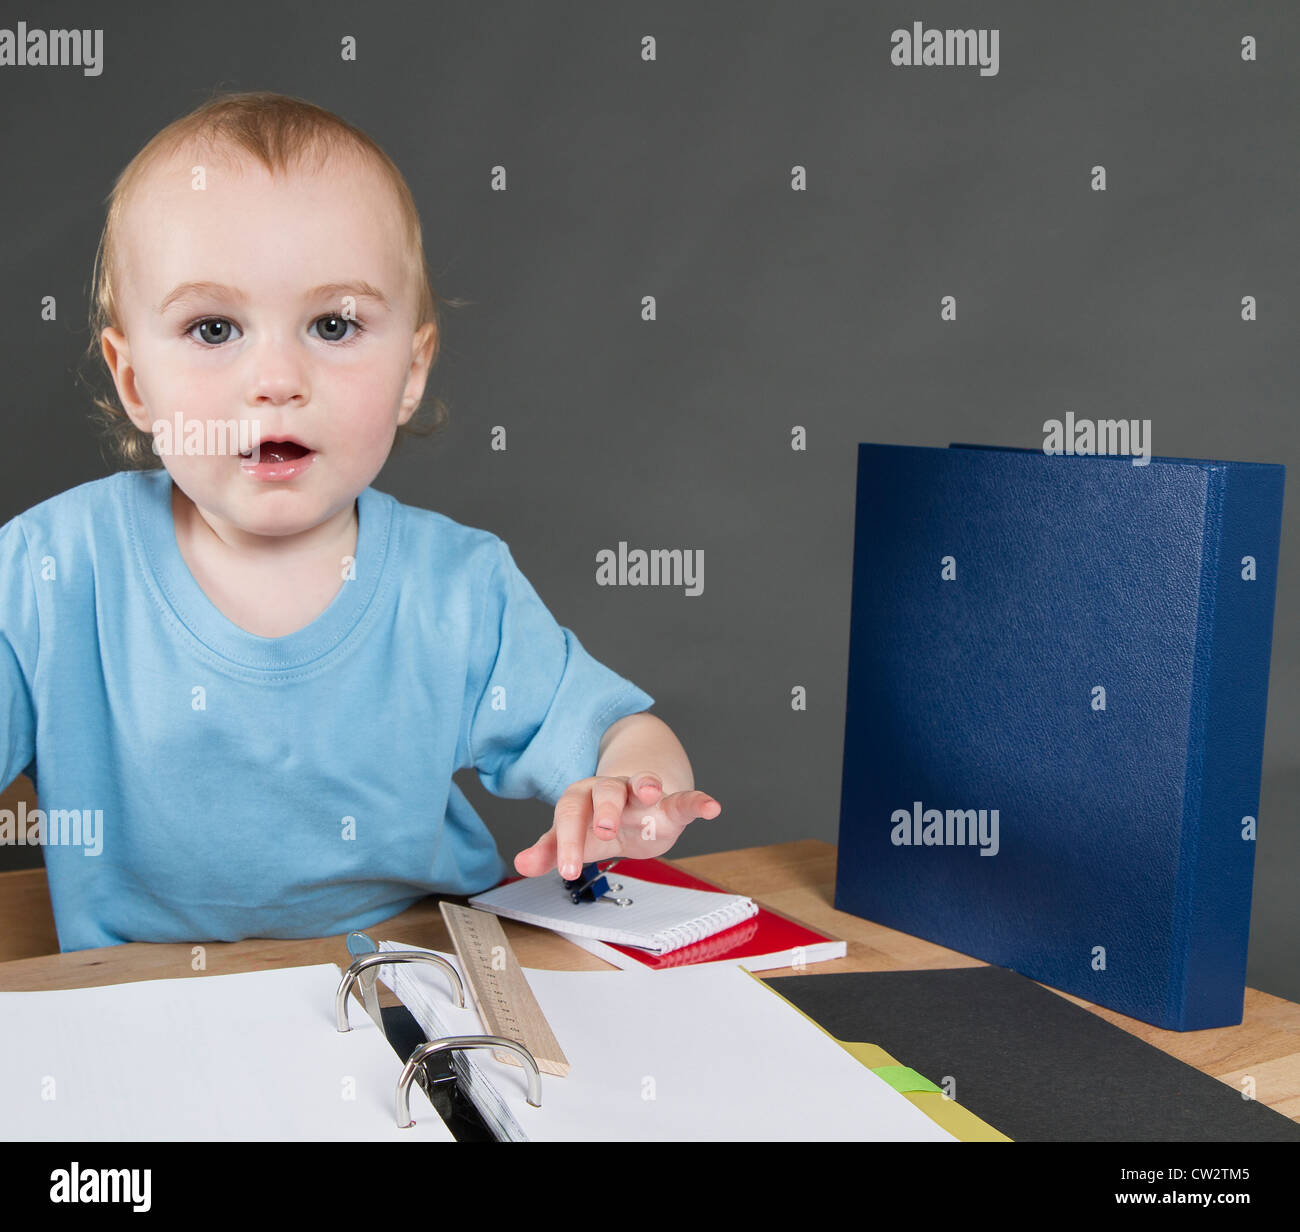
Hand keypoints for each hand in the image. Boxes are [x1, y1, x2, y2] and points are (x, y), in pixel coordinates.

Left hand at [513, 773, 721, 878]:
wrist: (634, 806)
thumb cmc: (600, 822)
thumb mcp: (575, 837)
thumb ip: (551, 849)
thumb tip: (522, 862)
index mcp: (583, 799)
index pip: (570, 814)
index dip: (568, 841)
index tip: (569, 870)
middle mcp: (612, 791)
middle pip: (605, 790)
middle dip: (604, 808)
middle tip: (603, 829)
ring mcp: (642, 795)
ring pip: (641, 783)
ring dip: (645, 784)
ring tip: (650, 791)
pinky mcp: (670, 805)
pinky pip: (685, 800)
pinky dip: (698, 802)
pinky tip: (711, 808)